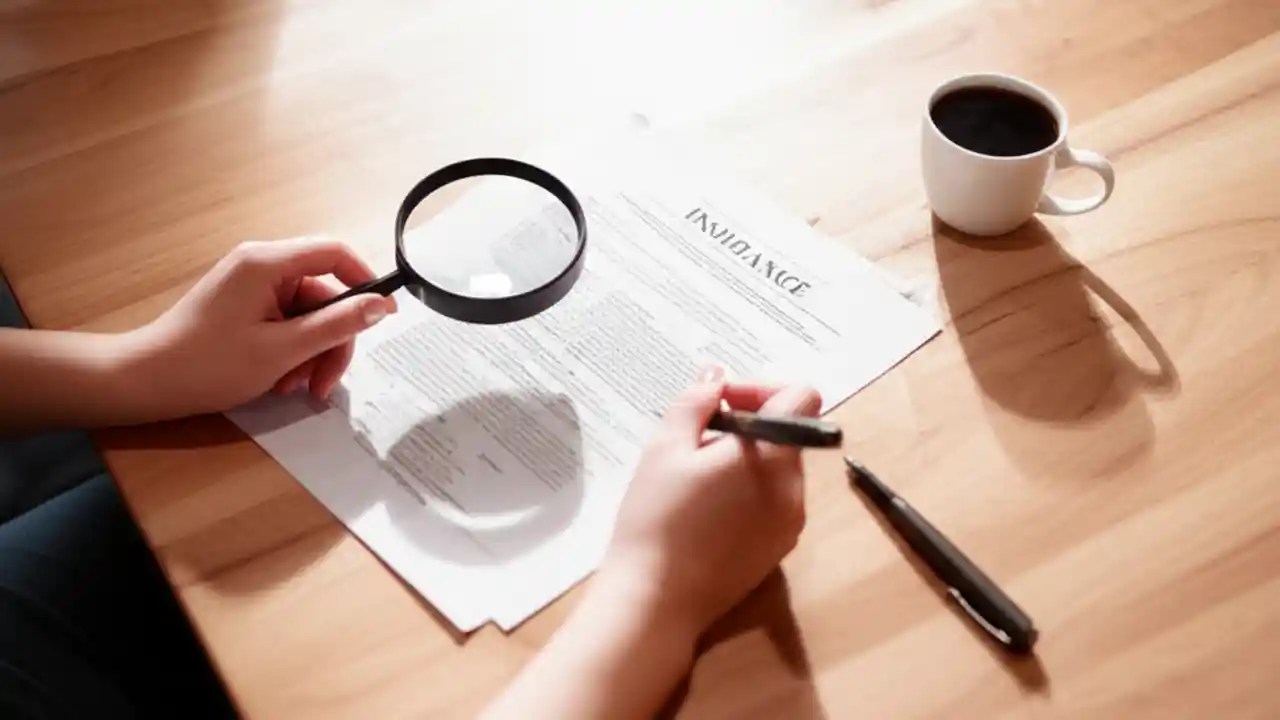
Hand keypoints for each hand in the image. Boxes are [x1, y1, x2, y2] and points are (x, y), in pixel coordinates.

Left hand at [128, 237, 396, 417]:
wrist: (147, 382)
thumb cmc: (209, 364)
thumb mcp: (283, 350)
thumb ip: (336, 325)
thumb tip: (381, 305)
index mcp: (267, 263)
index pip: (334, 252)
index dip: (365, 281)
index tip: (382, 317)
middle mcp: (260, 265)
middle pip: (324, 294)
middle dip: (331, 340)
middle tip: (325, 384)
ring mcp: (251, 286)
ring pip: (308, 315)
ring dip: (311, 353)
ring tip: (296, 388)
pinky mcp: (245, 306)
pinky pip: (287, 323)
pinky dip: (292, 352)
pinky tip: (281, 380)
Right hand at [598, 367, 820, 637]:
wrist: (656, 601)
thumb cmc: (656, 518)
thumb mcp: (664, 447)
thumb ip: (695, 402)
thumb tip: (717, 375)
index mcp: (771, 456)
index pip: (800, 396)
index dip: (761, 388)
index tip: (720, 403)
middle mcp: (794, 488)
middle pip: (788, 432)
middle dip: (748, 423)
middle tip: (697, 437)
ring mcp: (791, 522)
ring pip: (780, 468)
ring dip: (747, 458)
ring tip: (696, 475)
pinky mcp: (779, 549)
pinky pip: (774, 501)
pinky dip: (749, 490)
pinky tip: (706, 508)